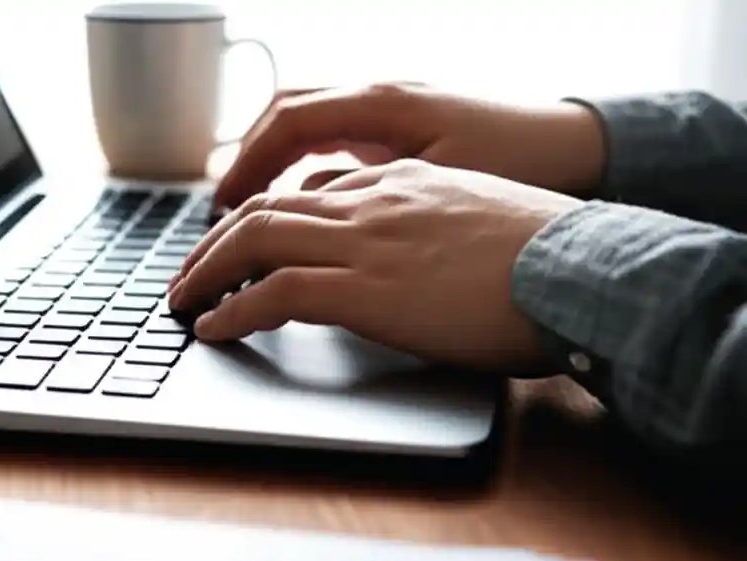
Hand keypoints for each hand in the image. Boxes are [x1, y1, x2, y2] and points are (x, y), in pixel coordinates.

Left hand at [169, 160, 583, 373]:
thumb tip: (419, 259)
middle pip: (267, 206)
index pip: (311, 188)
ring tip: (182, 301)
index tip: (243, 239)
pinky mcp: (364, 289)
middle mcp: (374, 201)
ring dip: (206, 270)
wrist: (585, 269)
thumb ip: (437, 228)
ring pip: (256, 239)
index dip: (266, 215)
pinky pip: (273, 292)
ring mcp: (366, 242)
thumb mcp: (486, 221)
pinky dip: (232, 310)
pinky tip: (213, 328)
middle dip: (217, 239)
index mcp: (405, 181)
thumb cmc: (555, 258)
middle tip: (188, 271)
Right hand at [214, 83, 605, 208]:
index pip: (287, 124)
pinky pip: (335, 141)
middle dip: (243, 166)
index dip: (245, 168)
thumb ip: (367, 195)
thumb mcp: (439, 185)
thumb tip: (306, 213)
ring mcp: (392, 110)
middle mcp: (381, 97)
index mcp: (384, 105)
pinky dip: (305, 171)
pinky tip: (302, 208)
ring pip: (307, 127)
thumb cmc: (521, 166)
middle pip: (284, 118)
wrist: (585, 149)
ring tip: (244, 214)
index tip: (220, 211)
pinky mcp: (404, 131)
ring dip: (270, 167)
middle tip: (218, 218)